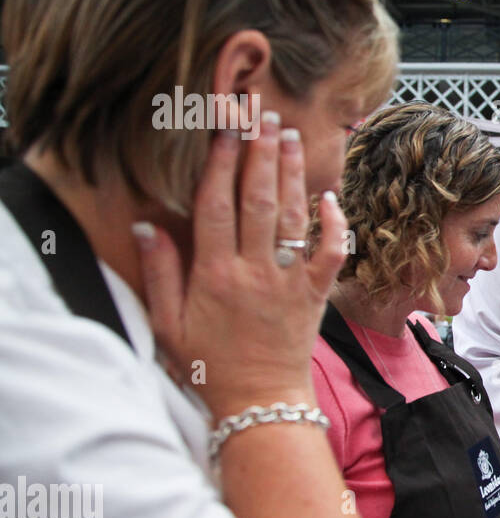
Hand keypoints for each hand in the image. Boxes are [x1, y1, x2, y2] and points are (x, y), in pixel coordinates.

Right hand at [134, 113, 347, 418]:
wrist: (260, 401)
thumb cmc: (209, 366)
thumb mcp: (168, 325)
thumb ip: (159, 274)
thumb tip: (148, 227)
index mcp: (214, 275)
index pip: (216, 207)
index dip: (220, 165)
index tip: (224, 131)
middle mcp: (254, 272)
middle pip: (258, 202)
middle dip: (261, 155)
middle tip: (264, 116)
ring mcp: (289, 282)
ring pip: (293, 218)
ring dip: (292, 175)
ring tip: (291, 137)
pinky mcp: (316, 295)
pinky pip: (331, 254)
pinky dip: (334, 224)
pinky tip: (330, 197)